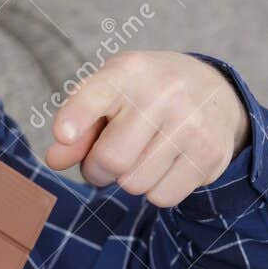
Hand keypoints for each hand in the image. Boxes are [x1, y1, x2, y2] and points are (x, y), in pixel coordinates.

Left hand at [44, 52, 249, 206]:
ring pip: (134, 184)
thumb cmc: (142, 96)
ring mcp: (192, 123)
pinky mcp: (210, 154)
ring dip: (127, 180)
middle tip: (104, 160)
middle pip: (111, 160)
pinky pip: (162, 197)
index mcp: (127, 71)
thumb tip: (55, 159)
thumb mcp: (107, 96)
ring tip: (140, 156)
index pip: (95, 96)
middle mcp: (163, 92)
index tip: (63, 134)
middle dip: (97, 170)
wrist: (212, 88)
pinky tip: (164, 165)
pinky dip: (154, 191)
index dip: (76, 118)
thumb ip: (77, 126)